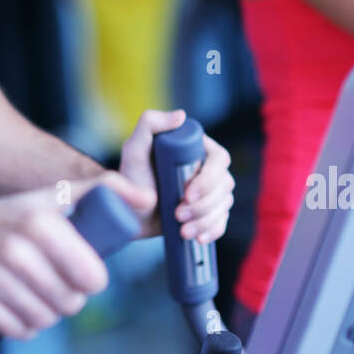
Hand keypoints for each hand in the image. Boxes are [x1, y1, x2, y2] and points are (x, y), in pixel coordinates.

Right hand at [0, 170, 154, 340]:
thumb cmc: (10, 214)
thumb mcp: (55, 195)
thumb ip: (105, 191)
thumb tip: (148, 199)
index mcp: (39, 222)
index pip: (90, 277)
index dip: (91, 280)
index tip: (82, 275)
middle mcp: (13, 248)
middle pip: (68, 303)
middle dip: (68, 299)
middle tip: (57, 286)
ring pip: (43, 320)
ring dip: (45, 314)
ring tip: (36, 295)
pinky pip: (15, 330)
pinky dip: (21, 325)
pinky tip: (16, 305)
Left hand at [118, 108, 233, 243]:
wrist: (127, 212)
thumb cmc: (130, 177)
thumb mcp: (135, 149)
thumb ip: (150, 124)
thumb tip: (180, 116)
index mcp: (197, 149)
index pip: (219, 159)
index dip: (208, 179)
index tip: (187, 193)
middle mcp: (208, 168)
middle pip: (225, 185)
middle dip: (204, 205)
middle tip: (177, 214)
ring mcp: (211, 192)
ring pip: (224, 205)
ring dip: (205, 220)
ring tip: (181, 229)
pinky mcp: (208, 213)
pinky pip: (222, 222)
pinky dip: (213, 231)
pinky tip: (197, 238)